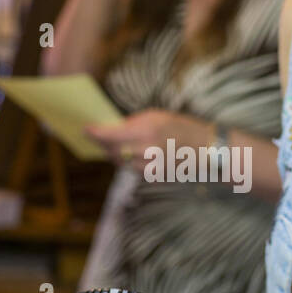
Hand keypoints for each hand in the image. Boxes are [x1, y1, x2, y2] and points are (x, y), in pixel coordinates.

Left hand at [84, 109, 211, 172]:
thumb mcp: (157, 116)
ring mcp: (150, 166)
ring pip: (121, 162)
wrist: (204, 148)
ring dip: (114, 153)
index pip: (111, 135)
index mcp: (146, 131)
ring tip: (110, 144)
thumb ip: (133, 122)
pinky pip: (132, 169)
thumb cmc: (181, 127)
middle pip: (113, 150)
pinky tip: (128, 153)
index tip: (86, 129)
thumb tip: (114, 128)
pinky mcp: (153, 176)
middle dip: (103, 144)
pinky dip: (127, 161)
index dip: (95, 133)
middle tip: (95, 136)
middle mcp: (146, 151)